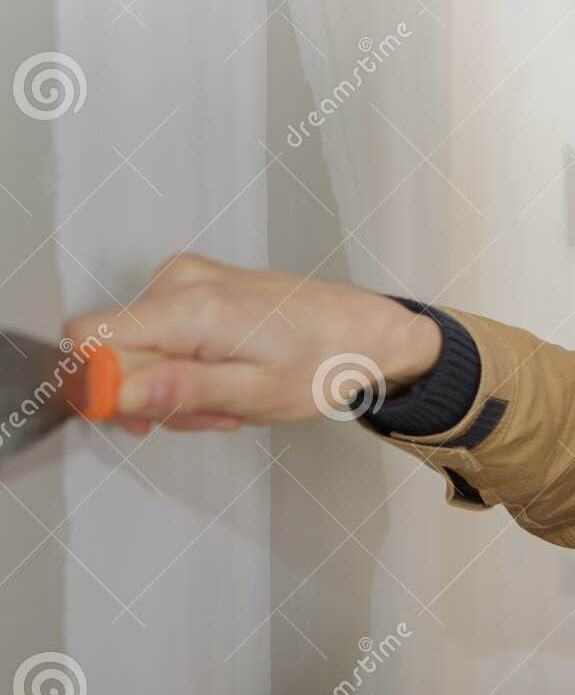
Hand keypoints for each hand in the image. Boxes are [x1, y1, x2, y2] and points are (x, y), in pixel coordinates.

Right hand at [61, 254, 441, 433]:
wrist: (365, 329)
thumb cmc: (326, 362)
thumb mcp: (260, 395)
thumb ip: (186, 392)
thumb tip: (119, 393)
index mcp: (192, 306)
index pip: (88, 337)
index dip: (100, 384)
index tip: (144, 416)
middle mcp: (180, 281)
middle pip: (116, 350)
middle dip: (155, 395)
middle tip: (217, 413)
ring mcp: (187, 278)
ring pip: (142, 348)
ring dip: (180, 386)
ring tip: (236, 396)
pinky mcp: (196, 284)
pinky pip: (165, 335)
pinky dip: (192, 365)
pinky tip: (233, 376)